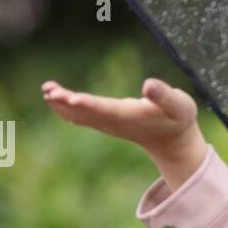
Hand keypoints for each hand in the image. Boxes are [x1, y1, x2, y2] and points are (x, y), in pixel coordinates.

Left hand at [41, 76, 200, 156]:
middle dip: (66, 102)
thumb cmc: (178, 119)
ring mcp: (109, 124)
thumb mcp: (180, 105)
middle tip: (49, 91)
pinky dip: (67, 109)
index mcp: (130, 116)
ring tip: (47, 91)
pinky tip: (55, 101)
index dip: (88, 104)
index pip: (105, 109)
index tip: (70, 99)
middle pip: (87, 113)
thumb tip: (149, 85)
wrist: (173, 141)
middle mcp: (115, 121)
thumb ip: (166, 95)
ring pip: (81, 115)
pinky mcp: (107, 122)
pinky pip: (82, 117)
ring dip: (62, 104)